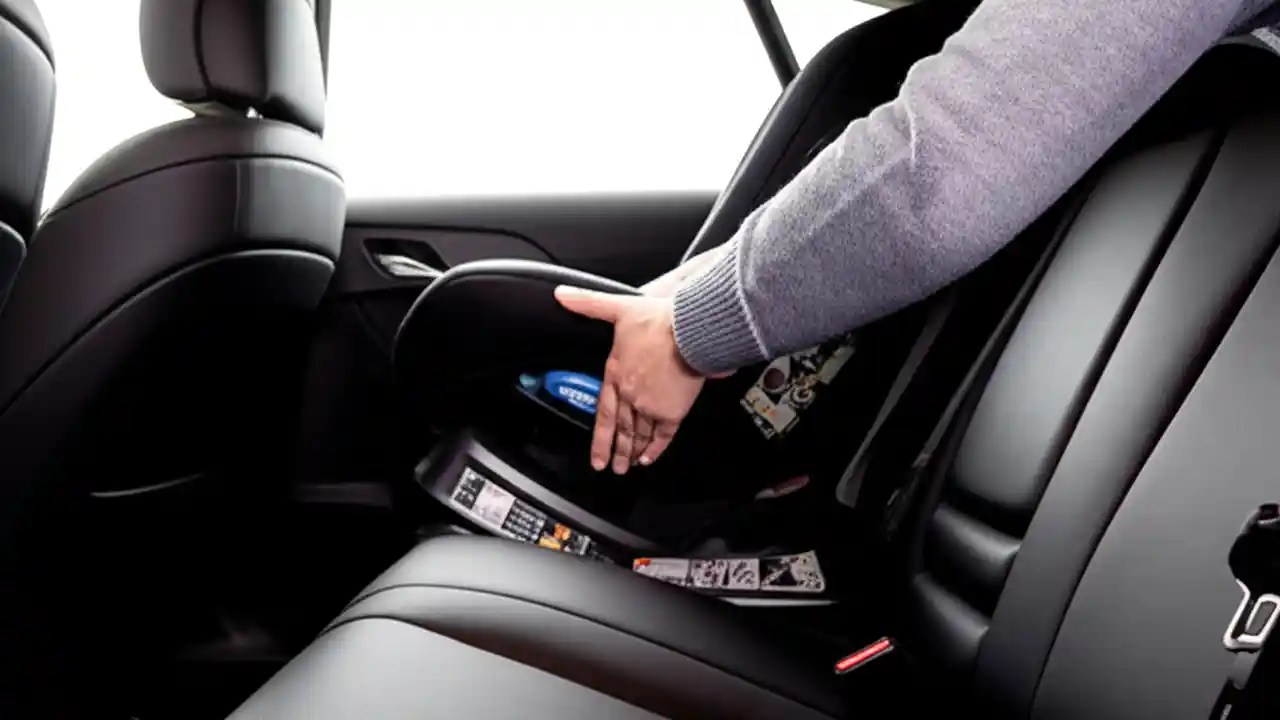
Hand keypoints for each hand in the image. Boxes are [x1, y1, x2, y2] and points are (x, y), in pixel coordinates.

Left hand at [554, 286, 707, 472]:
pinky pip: (663, 435)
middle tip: (612, 468)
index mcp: (616, 374)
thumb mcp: (618, 308)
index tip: (595, 457)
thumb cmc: (658, 320)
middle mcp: (631, 394)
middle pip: (621, 429)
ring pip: (639, 434)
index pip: (603, 413)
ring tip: (628, 466)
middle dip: (616, 451)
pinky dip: (656, 448)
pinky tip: (650, 458)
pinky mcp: (673, 410)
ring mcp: (651, 405)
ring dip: (632, 452)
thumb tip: (562, 296)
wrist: (688, 330)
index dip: (599, 438)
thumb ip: (589, 303)